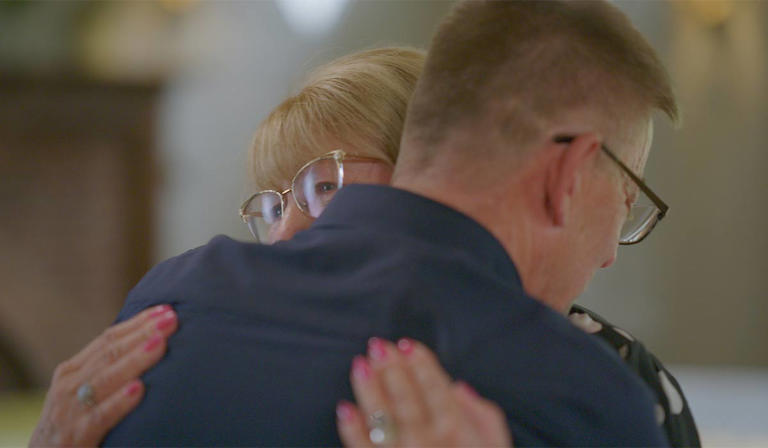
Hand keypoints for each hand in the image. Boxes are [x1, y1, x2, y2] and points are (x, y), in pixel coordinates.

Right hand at [29, 305, 177, 446]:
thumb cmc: (72, 424)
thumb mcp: (83, 393)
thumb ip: (108, 371)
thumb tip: (150, 343)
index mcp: (73, 371)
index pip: (109, 339)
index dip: (138, 322)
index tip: (166, 309)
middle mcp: (69, 386)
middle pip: (110, 352)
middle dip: (143, 333)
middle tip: (172, 318)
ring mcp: (69, 411)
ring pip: (105, 378)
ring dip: (135, 359)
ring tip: (160, 343)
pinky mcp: (74, 437)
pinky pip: (99, 416)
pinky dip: (119, 401)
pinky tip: (139, 389)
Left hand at [337, 338, 511, 446]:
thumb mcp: (497, 446)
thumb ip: (484, 416)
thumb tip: (460, 388)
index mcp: (458, 431)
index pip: (436, 386)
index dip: (421, 362)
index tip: (407, 344)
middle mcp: (430, 441)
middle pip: (406, 396)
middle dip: (391, 367)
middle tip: (378, 346)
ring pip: (382, 417)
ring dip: (369, 389)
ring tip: (359, 364)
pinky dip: (352, 429)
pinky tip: (344, 408)